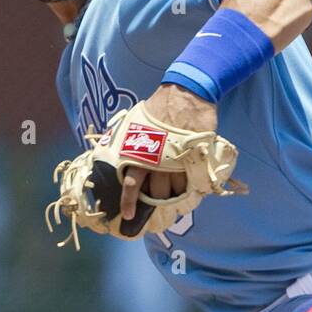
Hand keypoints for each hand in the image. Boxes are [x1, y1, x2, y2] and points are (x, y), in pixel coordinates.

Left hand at [120, 85, 217, 221]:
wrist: (186, 93)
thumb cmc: (157, 109)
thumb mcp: (134, 124)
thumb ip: (128, 144)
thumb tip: (115, 161)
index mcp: (140, 152)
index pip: (132, 185)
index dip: (129, 203)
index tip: (129, 217)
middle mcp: (158, 160)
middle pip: (157, 193)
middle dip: (158, 200)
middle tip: (160, 203)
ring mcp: (179, 161)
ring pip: (176, 191)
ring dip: (176, 194)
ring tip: (177, 191)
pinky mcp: (195, 159)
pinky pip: (193, 183)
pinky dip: (191, 187)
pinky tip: (190, 185)